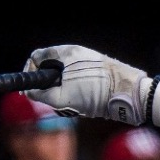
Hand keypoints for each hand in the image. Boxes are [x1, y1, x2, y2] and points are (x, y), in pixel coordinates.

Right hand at [25, 45, 151, 122]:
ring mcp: (88, 63)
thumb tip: (29, 93)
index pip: (37, 56)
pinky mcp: (98, 74)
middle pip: (51, 70)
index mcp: (67, 52)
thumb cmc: (96, 93)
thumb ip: (41, 95)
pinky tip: (88, 107)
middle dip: (50, 88)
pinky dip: (79, 97)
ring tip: (76, 107)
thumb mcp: (62, 98)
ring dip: (66, 96)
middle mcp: (77, 54)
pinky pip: (80, 85)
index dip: (29, 73)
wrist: (130, 94)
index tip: (30, 90)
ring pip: (66, 80)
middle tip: (55, 102)